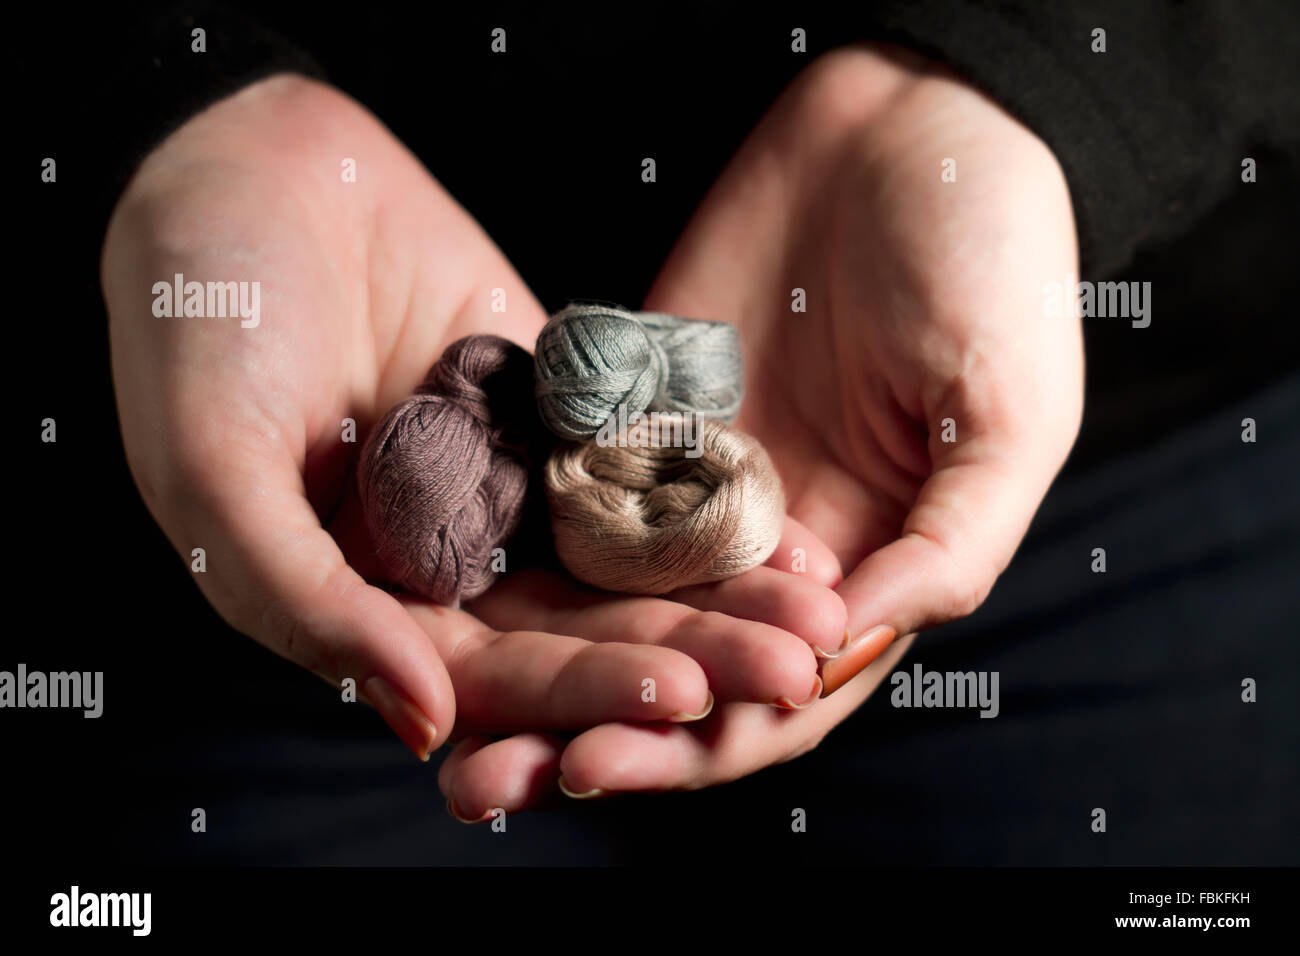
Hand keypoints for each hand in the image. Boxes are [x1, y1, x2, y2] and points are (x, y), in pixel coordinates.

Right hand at [103, 75, 844, 767]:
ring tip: (816, 606)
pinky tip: (782, 510)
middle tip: (792, 667)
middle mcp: (458, 557)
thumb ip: (310, 604)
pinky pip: (642, 454)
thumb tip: (424, 722)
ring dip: (721, 585)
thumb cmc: (198, 327)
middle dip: (688, 653)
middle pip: (587, 628)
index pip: (494, 679)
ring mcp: (515, 477)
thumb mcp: (216, 474)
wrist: (248, 172)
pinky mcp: (561, 403)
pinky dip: (710, 485)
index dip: (586, 692)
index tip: (683, 697)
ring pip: (629, 554)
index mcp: (375, 601)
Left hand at [442, 44, 1081, 806]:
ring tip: (439, 716)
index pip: (770, 695)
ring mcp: (699, 480)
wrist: (909, 123)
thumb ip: (951, 544)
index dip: (691, 742)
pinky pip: (573, 485)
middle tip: (481, 780)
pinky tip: (440, 583)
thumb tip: (851, 643)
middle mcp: (773, 545)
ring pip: (605, 597)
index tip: (594, 763)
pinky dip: (514, 540)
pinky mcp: (641, 410)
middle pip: (668, 666)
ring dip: (528, 662)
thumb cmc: (994, 261)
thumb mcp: (1007, 412)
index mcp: (866, 567)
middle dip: (581, 727)